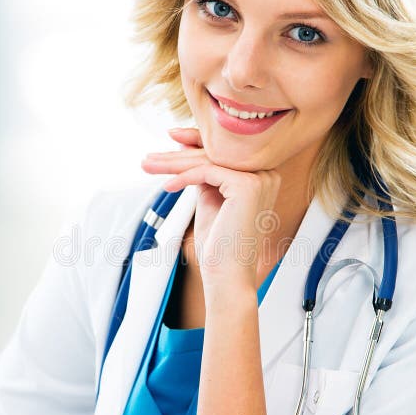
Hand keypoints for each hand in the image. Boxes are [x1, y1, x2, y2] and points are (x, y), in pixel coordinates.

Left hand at [141, 128, 280, 295]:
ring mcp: (260, 179)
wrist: (227, 277)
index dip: (196, 141)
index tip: (171, 137)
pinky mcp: (247, 186)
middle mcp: (267, 174)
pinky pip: (207, 172)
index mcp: (262, 176)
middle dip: (178, 154)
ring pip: (208, 161)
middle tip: (149, 158)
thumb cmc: (219, 246)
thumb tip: (185, 147)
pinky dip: (183, 177)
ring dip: (173, 163)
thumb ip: (204, 174)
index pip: (225, 151)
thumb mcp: (210, 200)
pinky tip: (167, 186)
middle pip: (215, 154)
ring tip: (148, 166)